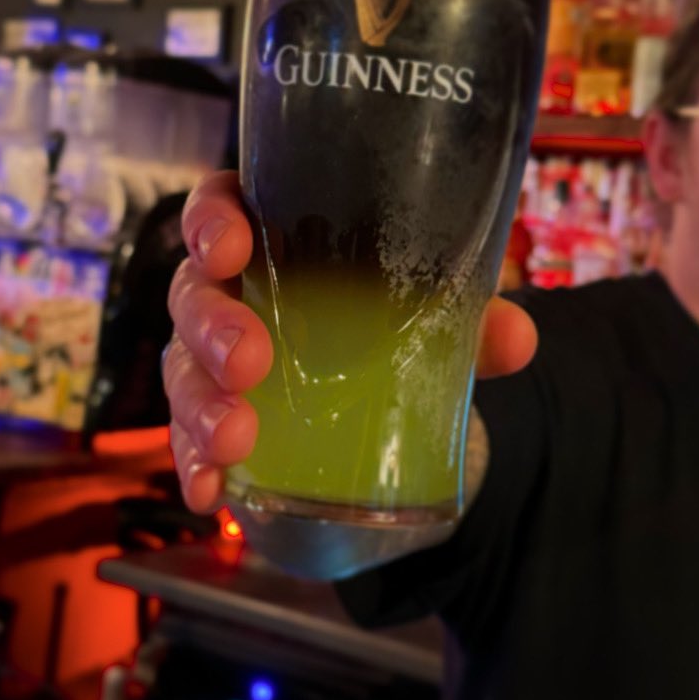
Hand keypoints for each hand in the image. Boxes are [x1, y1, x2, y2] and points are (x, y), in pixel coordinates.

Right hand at [165, 170, 538, 512]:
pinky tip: (210, 492)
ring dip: (201, 405)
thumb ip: (474, 316)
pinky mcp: (214, 420)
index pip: (220, 207)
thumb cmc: (389, 315)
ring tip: (236, 438)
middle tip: (249, 360)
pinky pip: (189, 441)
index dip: (212, 220)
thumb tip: (516, 339)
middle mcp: (229, 292)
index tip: (232, 247)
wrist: (380, 394)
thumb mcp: (435, 308)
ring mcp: (210, 358)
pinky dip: (196, 468)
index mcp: (272, 238)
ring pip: (183, 370)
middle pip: (193, 293)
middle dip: (213, 326)